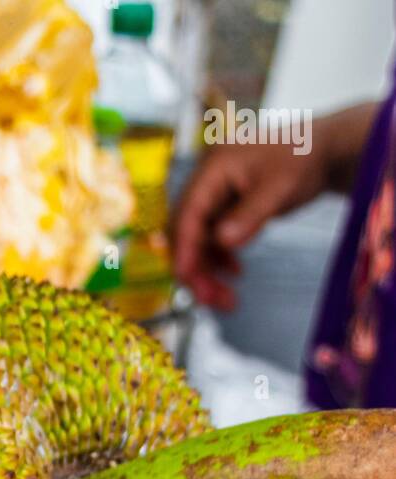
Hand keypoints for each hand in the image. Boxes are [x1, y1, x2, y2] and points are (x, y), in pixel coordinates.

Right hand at [172, 106, 378, 311]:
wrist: (321, 150)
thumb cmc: (303, 159)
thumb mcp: (279, 188)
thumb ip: (249, 215)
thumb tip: (222, 241)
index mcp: (214, 168)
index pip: (188, 212)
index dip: (184, 248)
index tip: (187, 278)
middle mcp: (207, 181)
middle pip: (187, 231)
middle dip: (195, 267)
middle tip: (211, 300)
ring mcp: (215, 195)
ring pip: (198, 240)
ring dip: (207, 270)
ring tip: (226, 298)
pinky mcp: (224, 207)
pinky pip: (212, 238)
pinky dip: (220, 259)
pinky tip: (234, 273)